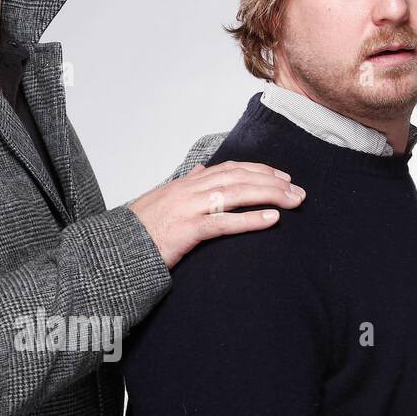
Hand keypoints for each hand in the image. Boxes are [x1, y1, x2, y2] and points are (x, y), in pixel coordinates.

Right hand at [128, 161, 305, 269]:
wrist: (118, 247)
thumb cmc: (140, 227)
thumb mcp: (162, 198)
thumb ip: (185, 184)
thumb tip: (200, 168)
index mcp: (187, 182)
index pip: (230, 168)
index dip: (259, 170)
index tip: (282, 176)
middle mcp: (191, 190)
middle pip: (240, 178)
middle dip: (272, 182)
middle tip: (298, 191)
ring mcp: (189, 208)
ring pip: (237, 194)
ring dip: (269, 195)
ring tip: (293, 201)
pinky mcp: (188, 230)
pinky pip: (225, 222)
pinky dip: (251, 219)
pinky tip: (272, 219)